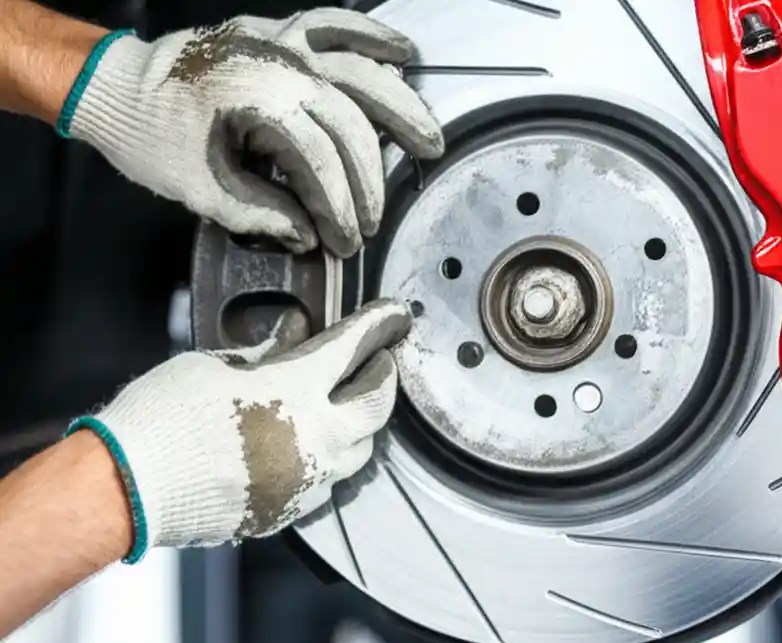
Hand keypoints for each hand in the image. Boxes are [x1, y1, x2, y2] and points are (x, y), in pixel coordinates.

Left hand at [65, 10, 443, 256]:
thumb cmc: (151, 135)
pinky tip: (402, 53)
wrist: (115, 85)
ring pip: (362, 71)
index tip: (345, 240)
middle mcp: (279, 67)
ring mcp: (281, 44)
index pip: (321, 162)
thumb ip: (262, 214)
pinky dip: (372, 36)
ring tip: (430, 139)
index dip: (340, 208)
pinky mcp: (278, 33)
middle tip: (378, 216)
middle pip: (352, 124)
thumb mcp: (202, 190)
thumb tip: (307, 235)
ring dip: (401, 107)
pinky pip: (335, 25)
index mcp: (258, 104)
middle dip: (370, 179)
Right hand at [75, 299, 411, 561]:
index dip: (379, 325)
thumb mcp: (214, 365)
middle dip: (384, 377)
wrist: (127, 488)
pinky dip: (329, 460)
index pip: (354, 347)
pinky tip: (313, 447)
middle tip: (381, 361)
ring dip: (361, 425)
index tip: (394, 316)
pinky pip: (328, 483)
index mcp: (299, 390)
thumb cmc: (162, 419)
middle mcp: (317, 438)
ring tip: (350, 405)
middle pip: (378, 404)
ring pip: (360, 451)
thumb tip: (292, 336)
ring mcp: (307, 481)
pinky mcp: (289, 512)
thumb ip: (265, 353)